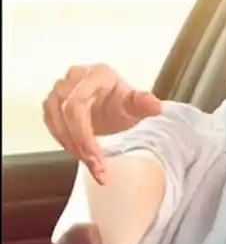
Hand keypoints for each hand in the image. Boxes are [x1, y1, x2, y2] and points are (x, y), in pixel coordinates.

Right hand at [42, 64, 162, 183]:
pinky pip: (52, 126)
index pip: (77, 105)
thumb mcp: (136, 105)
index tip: (96, 157)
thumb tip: (156, 106)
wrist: (114, 104)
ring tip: (92, 166)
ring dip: (71, 148)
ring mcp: (59, 90)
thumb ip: (144, 104)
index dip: (83, 134)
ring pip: (56, 122)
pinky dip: (65, 143)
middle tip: (96, 168)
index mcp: (96, 75)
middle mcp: (73, 78)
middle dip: (80, 146)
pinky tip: (80, 155)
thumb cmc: (124, 103)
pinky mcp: (52, 104)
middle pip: (66, 115)